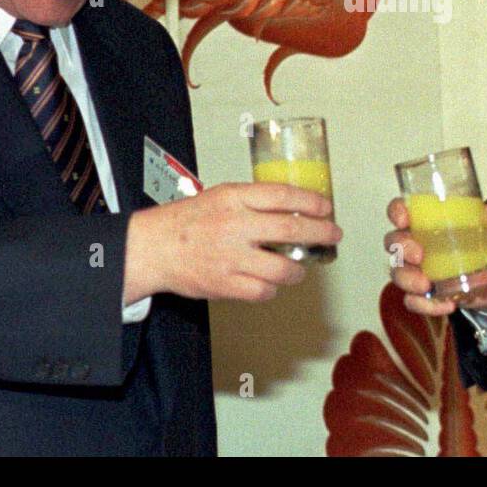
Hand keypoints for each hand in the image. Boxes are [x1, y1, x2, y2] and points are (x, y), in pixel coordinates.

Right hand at [125, 182, 340, 301]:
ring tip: (300, 268)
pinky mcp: (224, 284)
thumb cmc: (188, 220)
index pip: (282, 196)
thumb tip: (293, 208)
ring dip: (299, 269)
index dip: (310, 202)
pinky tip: (271, 283)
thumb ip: (253, 201)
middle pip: (290, 230)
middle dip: (320, 233)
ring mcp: (230, 257)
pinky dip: (272, 289)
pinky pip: (263, 291)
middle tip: (333, 235)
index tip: (326, 207)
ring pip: (282, 268)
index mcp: (234, 198)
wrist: (153, 247)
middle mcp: (234, 225)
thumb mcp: (221, 196)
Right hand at [384, 198, 486, 316]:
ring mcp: (418, 270)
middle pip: (393, 242)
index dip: (396, 212)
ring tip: (426, 286)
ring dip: (407, 280)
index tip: (403, 219)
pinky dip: (426, 305)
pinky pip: (414, 301)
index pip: (400, 210)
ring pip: (398, 273)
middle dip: (401, 248)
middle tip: (419, 255)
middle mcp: (417, 243)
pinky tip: (447, 304)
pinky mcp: (426, 295)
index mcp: (428, 220)